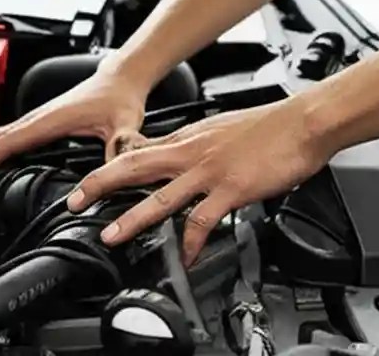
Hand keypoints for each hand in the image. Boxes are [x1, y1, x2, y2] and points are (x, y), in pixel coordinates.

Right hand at [0, 68, 149, 195]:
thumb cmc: (120, 97)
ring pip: (0, 135)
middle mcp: (39, 116)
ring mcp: (39, 117)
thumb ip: (120, 150)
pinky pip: (10, 134)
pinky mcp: (43, 119)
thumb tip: (112, 175)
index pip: (9, 141)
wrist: (122, 77)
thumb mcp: (124, 127)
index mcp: (51, 119)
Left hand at [64, 101, 332, 265]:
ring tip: (111, 235)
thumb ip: (199, 144)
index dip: (112, 165)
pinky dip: (192, 242)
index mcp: (190, 137)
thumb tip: (182, 156)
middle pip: (135, 166)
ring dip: (131, 218)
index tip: (92, 181)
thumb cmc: (270, 126)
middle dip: (100, 184)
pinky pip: (203, 220)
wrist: (302, 122)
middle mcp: (192, 151)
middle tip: (76, 200)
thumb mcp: (223, 128)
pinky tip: (188, 256)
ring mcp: (210, 171)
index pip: (141, 150)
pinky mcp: (231, 188)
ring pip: (159, 196)